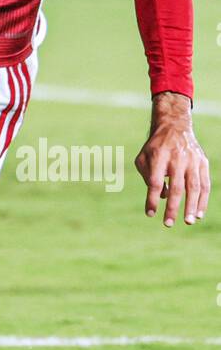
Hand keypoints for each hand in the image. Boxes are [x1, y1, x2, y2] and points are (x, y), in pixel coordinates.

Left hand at [135, 92, 209, 225]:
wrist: (174, 126)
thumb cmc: (155, 147)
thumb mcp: (143, 157)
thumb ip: (147, 177)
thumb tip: (161, 196)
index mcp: (159, 155)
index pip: (155, 181)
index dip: (151, 199)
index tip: (149, 214)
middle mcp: (177, 157)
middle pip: (176, 187)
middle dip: (172, 207)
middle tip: (167, 224)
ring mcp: (192, 160)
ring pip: (193, 187)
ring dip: (191, 206)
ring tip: (187, 222)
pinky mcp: (203, 162)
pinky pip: (205, 184)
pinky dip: (202, 200)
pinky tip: (198, 214)